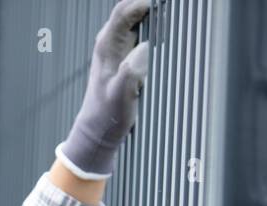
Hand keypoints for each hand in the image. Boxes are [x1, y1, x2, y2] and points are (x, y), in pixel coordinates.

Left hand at [55, 0, 151, 179]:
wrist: (98, 132)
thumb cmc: (107, 116)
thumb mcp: (122, 95)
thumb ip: (133, 70)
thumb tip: (146, 48)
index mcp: (106, 46)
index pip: (124, 11)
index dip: (143, 4)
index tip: (163, 6)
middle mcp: (109, 43)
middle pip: (130, 11)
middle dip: (148, 8)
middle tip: (168, 14)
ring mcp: (116, 49)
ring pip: (135, 22)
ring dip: (150, 18)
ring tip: (167, 21)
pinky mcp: (123, 58)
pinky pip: (138, 35)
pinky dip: (149, 31)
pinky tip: (160, 38)